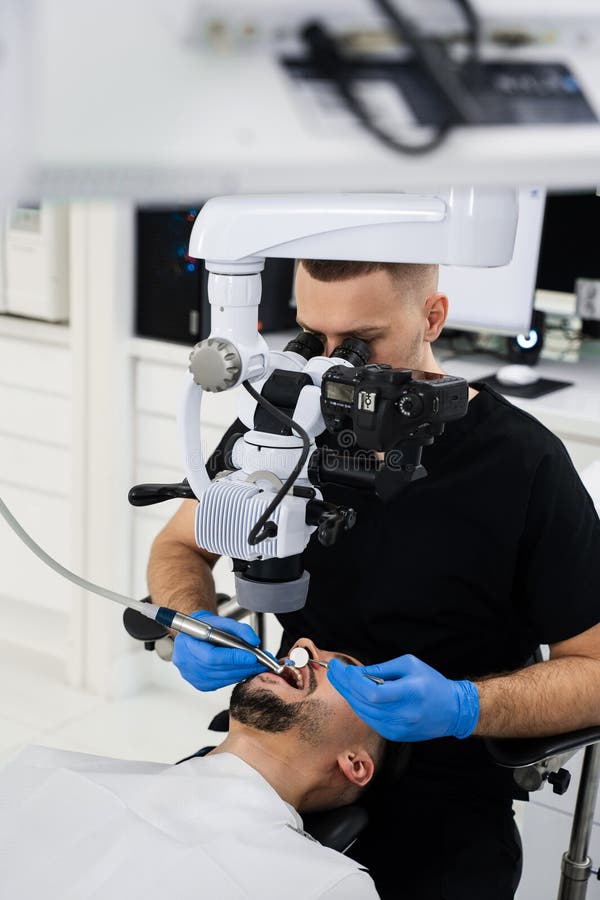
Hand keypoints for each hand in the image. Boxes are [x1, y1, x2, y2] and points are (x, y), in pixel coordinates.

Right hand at [172, 610, 271, 690]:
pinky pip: (223, 683)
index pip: (212, 657)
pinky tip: (246, 670)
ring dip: (243, 672)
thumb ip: (239, 629)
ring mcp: (193, 677)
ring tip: (259, 665)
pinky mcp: (201, 685)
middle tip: (263, 662)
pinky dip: (236, 676)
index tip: (252, 656)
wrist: (194, 634)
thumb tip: (254, 641)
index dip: (233, 658)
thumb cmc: (205, 626)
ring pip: (224, 678)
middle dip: (244, 666)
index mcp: (187, 645)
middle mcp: (187, 664)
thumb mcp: (222, 621)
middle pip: (220, 670)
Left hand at [327, 654, 478, 741]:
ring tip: (340, 679)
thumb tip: (356, 673)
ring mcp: (399, 728)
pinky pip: (370, 719)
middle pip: (363, 702)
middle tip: (333, 670)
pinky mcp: (395, 735)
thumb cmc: (430, 682)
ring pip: (363, 712)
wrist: (452, 710)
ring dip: (349, 695)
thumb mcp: (409, 665)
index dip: (352, 680)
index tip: (340, 666)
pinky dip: (360, 706)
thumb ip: (381, 670)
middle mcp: (404, 714)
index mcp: (410, 693)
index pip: (372, 692)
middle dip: (344, 685)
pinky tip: (354, 694)